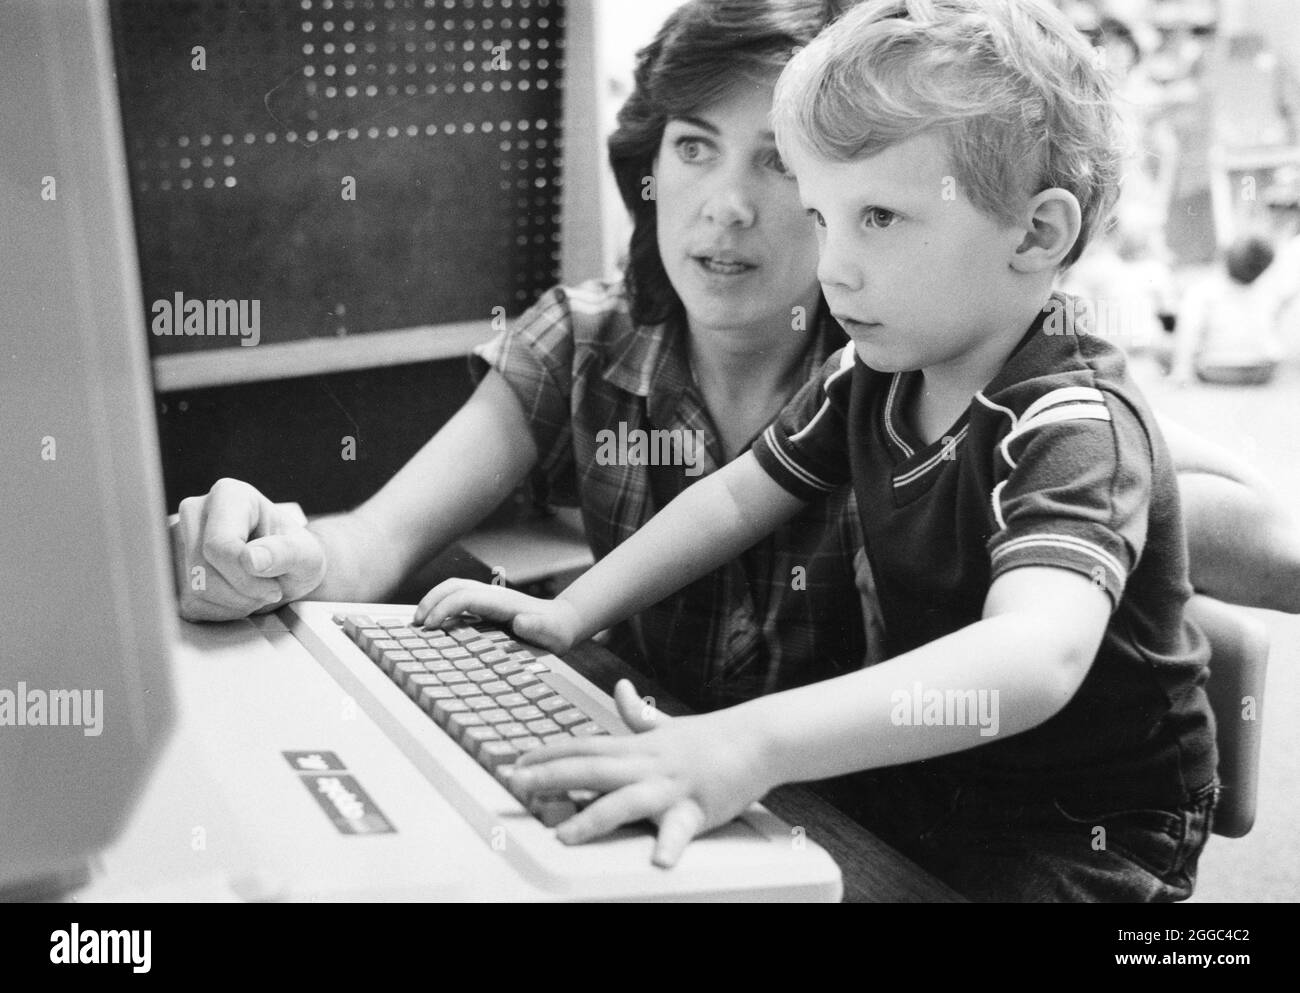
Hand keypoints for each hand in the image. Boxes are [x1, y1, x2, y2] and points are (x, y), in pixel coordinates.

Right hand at [171, 478, 325, 620]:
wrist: (288, 572)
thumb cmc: (296, 557)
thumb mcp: (307, 555)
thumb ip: (285, 553)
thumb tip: (251, 559)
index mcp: (229, 495)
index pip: (220, 544)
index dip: (247, 576)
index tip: (274, 586)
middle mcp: (196, 511)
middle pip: (202, 570)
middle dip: (242, 592)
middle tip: (270, 591)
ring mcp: (178, 540)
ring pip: (193, 590)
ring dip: (233, 603)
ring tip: (255, 591)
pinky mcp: (172, 571)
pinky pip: (189, 606)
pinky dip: (220, 612)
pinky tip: (238, 598)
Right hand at [413, 578, 581, 653]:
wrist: (562, 622)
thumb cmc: (556, 631)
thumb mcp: (552, 633)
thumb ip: (537, 627)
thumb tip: (521, 621)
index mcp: (503, 602)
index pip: (466, 596)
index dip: (445, 608)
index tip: (431, 627)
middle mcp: (492, 595)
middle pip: (454, 586)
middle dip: (431, 600)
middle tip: (416, 624)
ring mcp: (487, 598)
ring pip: (453, 589)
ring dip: (433, 600)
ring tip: (419, 623)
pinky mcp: (485, 606)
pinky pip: (457, 599)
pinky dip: (441, 606)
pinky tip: (434, 625)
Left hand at [511, 680, 774, 867]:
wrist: (756, 739)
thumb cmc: (710, 738)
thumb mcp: (666, 725)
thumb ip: (637, 714)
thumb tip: (619, 690)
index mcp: (636, 748)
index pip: (583, 746)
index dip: (547, 754)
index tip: (516, 763)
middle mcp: (646, 764)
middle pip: (591, 768)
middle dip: (549, 777)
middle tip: (515, 784)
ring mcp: (669, 786)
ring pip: (624, 801)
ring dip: (591, 818)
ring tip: (563, 835)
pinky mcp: (696, 808)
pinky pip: (680, 829)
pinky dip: (669, 845)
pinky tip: (658, 861)